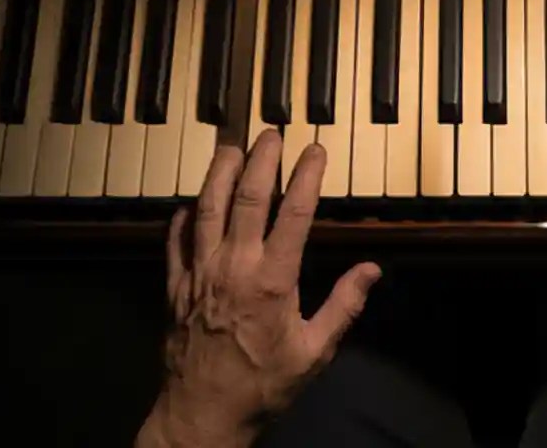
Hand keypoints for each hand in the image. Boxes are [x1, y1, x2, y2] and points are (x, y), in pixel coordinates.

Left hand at [137, 132, 381, 447]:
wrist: (202, 414)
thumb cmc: (263, 385)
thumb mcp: (314, 351)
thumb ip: (344, 306)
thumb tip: (372, 270)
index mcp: (272, 281)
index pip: (293, 214)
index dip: (306, 177)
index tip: (315, 150)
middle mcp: (233, 268)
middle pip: (247, 199)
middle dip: (262, 160)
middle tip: (272, 132)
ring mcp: (199, 274)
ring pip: (206, 208)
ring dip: (219, 173)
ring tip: (231, 147)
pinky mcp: (174, 286)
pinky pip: (175, 240)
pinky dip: (183, 215)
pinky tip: (190, 201)